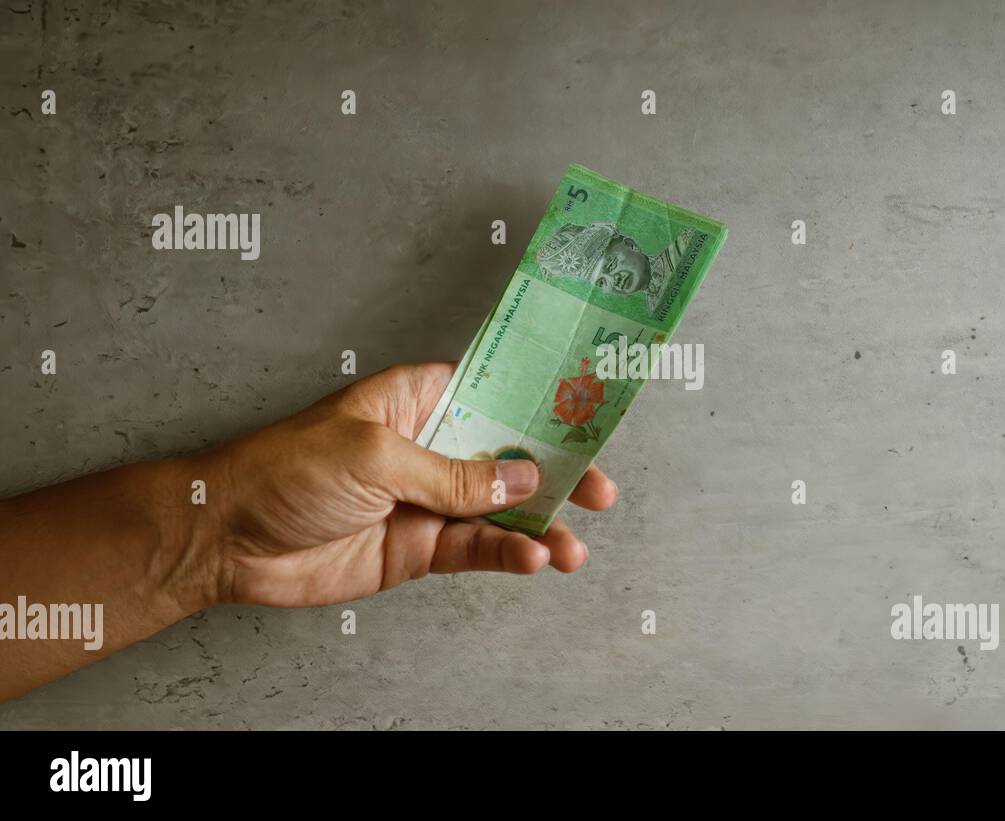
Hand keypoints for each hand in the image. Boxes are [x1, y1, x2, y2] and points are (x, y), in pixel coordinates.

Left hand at [189, 363, 617, 607]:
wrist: (227, 539)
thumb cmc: (283, 470)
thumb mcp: (374, 457)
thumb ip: (452, 474)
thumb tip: (519, 480)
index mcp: (420, 400)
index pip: (496, 392)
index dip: (544, 403)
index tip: (591, 411)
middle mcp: (431, 447)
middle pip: (510, 456)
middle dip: (557, 473)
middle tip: (600, 490)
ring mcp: (428, 500)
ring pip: (501, 512)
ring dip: (541, 527)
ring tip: (572, 547)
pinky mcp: (419, 548)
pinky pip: (476, 550)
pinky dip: (507, 555)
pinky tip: (531, 559)